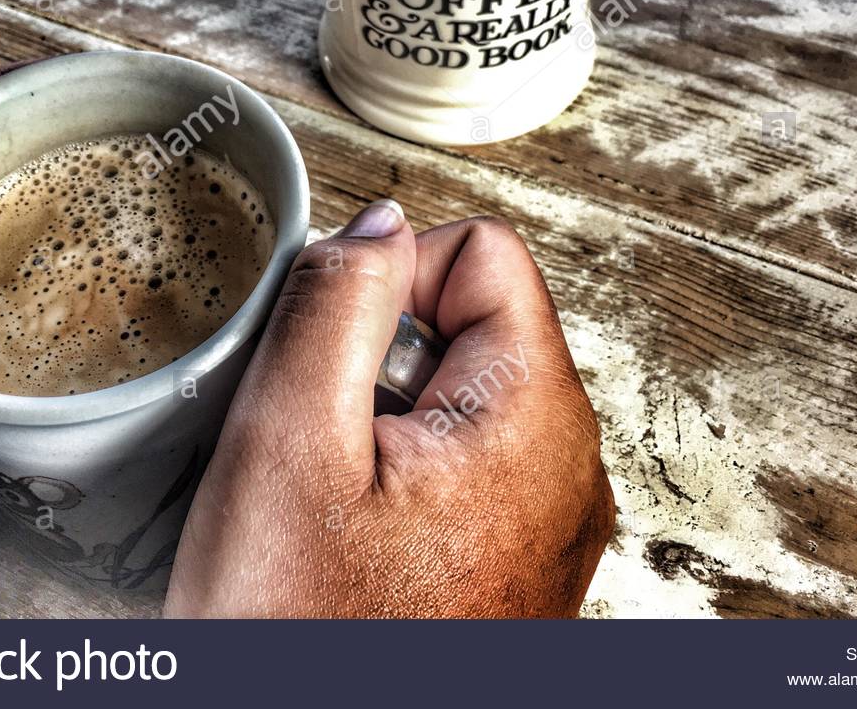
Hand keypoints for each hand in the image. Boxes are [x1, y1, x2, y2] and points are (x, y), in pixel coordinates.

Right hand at [164, 203, 613, 617]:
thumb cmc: (302, 637)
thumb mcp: (291, 443)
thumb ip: (338, 303)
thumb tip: (378, 220)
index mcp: (533, 420)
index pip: (484, 251)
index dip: (393, 270)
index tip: (334, 340)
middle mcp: (565, 466)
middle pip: (474, 319)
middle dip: (379, 350)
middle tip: (322, 431)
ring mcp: (545, 515)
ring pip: (457, 389)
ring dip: (380, 412)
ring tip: (331, 488)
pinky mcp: (513, 551)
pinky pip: (459, 458)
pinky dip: (396, 465)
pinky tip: (350, 524)